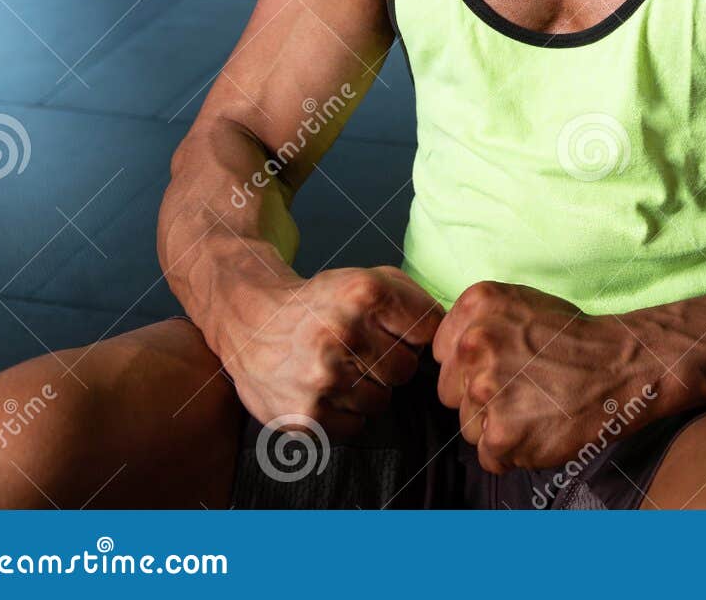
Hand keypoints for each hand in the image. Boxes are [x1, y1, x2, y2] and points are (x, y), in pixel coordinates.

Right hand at [217, 266, 443, 436]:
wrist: (250, 319)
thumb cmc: (321, 301)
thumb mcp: (367, 279)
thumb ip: (415, 299)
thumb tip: (455, 330)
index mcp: (365, 294)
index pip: (429, 331)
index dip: (414, 335)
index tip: (392, 331)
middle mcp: (343, 334)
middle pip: (406, 370)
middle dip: (390, 363)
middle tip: (360, 351)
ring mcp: (322, 377)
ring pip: (382, 401)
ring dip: (367, 389)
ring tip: (338, 368)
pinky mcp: (305, 414)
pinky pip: (356, 426)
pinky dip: (345, 412)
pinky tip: (324, 389)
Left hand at [432, 281, 663, 473]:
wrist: (625, 366)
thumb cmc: (576, 340)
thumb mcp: (521, 306)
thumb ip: (479, 324)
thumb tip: (449, 355)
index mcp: (477, 305)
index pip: (443, 353)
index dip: (471, 366)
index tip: (506, 365)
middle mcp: (475, 343)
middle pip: (449, 392)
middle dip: (481, 398)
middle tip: (526, 389)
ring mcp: (487, 389)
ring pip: (468, 427)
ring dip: (498, 427)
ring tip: (538, 407)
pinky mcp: (502, 433)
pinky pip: (489, 457)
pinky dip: (516, 453)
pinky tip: (543, 428)